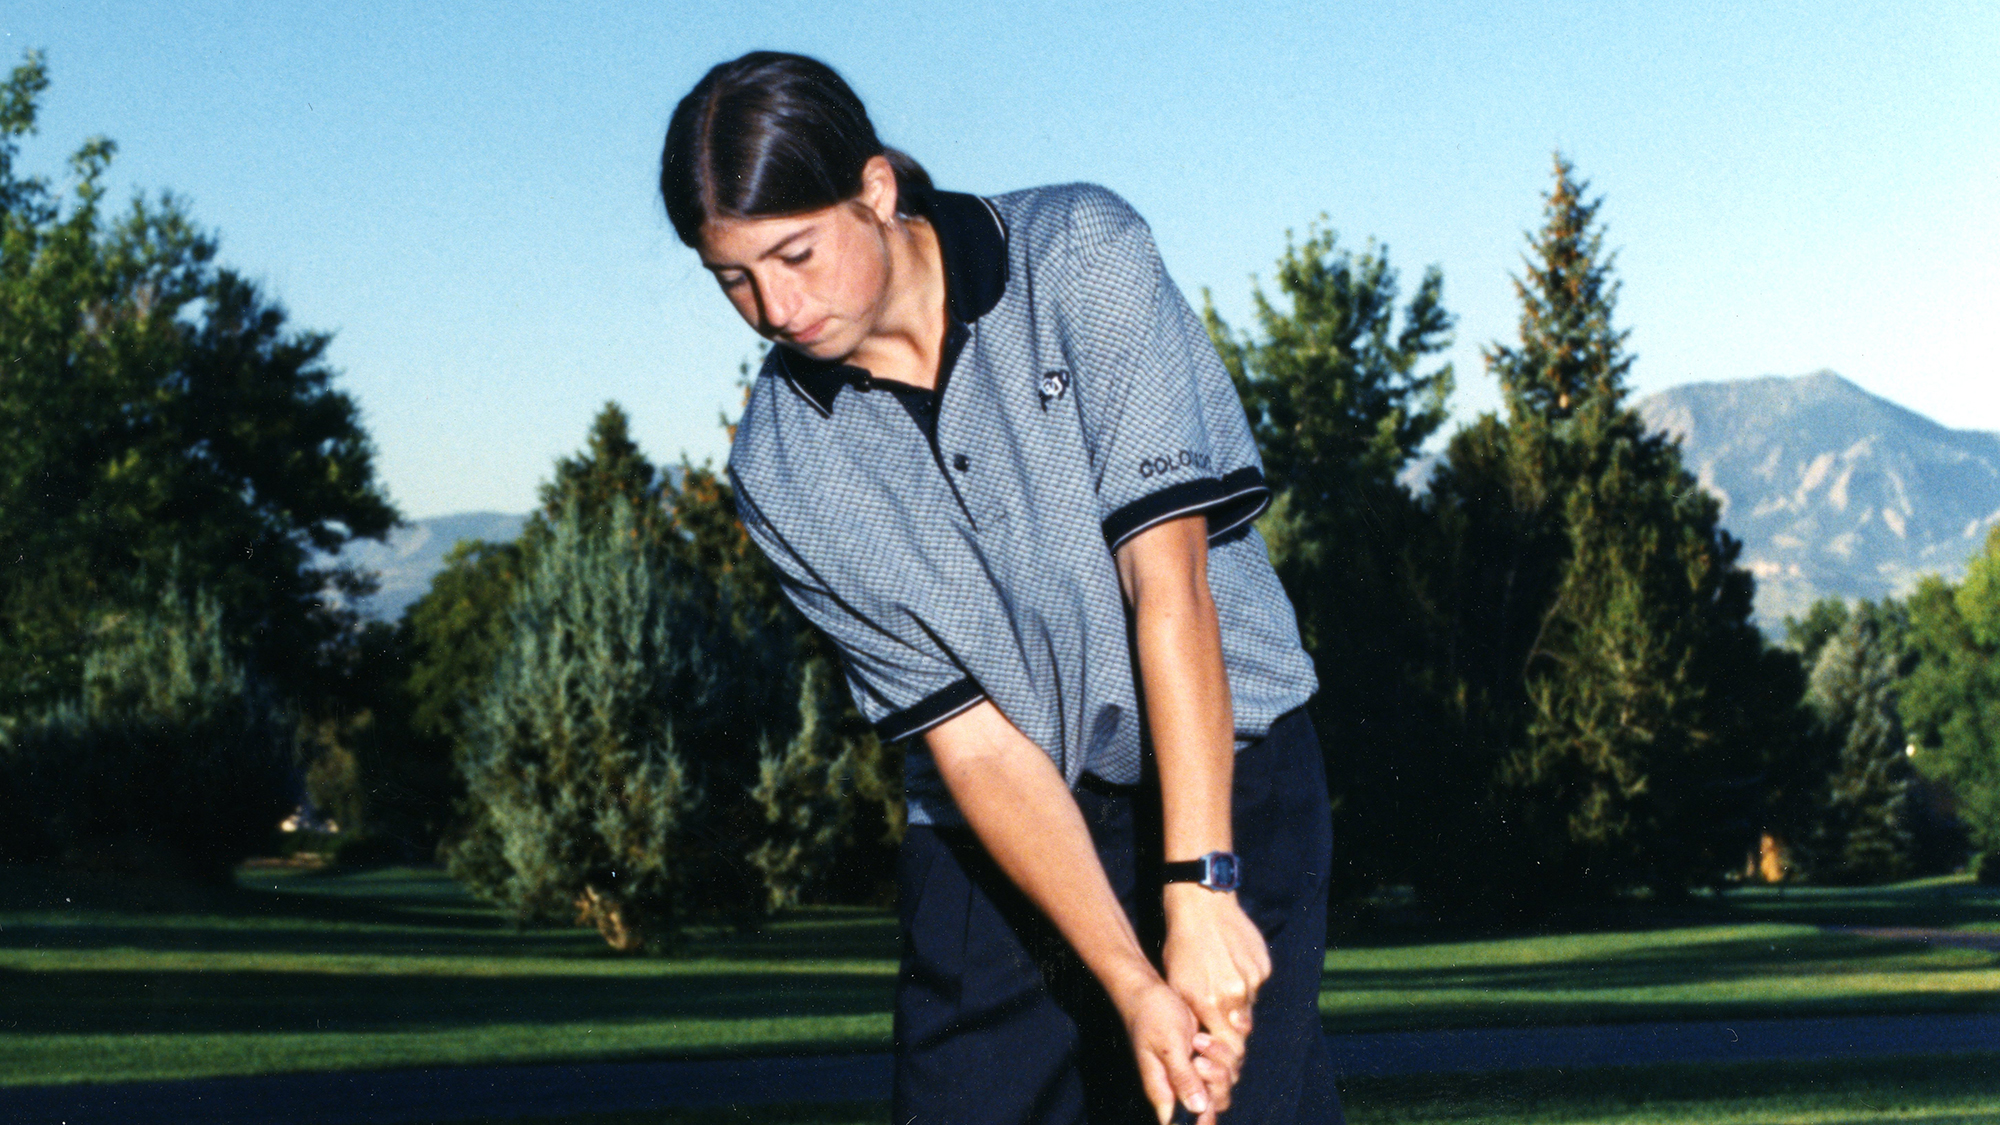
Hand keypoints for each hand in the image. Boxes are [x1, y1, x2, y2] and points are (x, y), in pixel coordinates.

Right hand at [1109, 974, 1235, 1123]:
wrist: (1149, 991)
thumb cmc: (1151, 1016)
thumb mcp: (1168, 1045)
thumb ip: (1183, 1077)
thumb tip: (1198, 1109)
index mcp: (1165, 1090)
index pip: (1186, 1121)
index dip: (1204, 1119)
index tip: (1209, 1095)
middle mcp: (1180, 1086)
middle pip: (1214, 1103)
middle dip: (1216, 1080)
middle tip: (1199, 1057)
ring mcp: (1194, 1072)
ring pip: (1224, 1081)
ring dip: (1219, 1060)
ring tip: (1199, 1038)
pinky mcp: (1204, 1058)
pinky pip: (1226, 1063)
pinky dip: (1223, 1050)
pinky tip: (1207, 1034)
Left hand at [1163, 885, 1271, 1076]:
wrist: (1201, 904)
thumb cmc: (1180, 944)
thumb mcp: (1175, 983)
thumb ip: (1192, 1014)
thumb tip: (1203, 1038)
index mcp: (1208, 1003)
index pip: (1228, 1047)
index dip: (1223, 1048)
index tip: (1214, 1041)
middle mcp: (1234, 996)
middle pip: (1242, 1029)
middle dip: (1232, 1027)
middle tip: (1218, 1011)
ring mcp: (1252, 980)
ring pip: (1249, 1005)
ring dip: (1238, 1001)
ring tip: (1220, 978)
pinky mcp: (1264, 965)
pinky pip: (1256, 984)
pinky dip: (1246, 980)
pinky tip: (1231, 962)